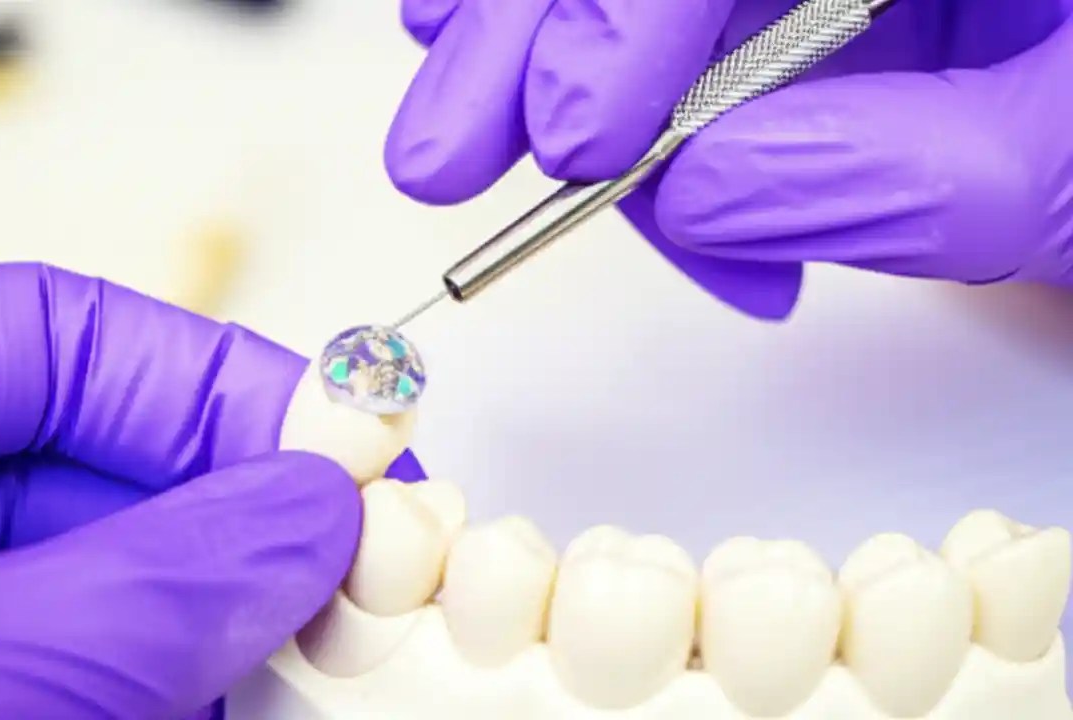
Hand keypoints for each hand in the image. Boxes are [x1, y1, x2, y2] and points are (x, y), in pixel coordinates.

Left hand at [0, 263, 421, 717]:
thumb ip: (130, 595)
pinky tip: (231, 715)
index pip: (48, 341)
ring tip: (320, 676)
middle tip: (362, 587)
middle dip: (231, 531)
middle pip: (82, 474)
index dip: (215, 380)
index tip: (346, 449)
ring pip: (82, 597)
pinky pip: (48, 683)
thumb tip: (310, 515)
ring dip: (206, 637)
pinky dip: (147, 700)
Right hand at [387, 0, 1072, 318]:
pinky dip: (610, 47)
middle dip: (541, 34)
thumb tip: (702, 201)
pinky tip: (549, 92)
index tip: (572, 136)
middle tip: (446, 148)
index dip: (626, 12)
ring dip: (550, 48)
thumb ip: (909, 178)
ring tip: (474, 122)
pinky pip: (695, 9)